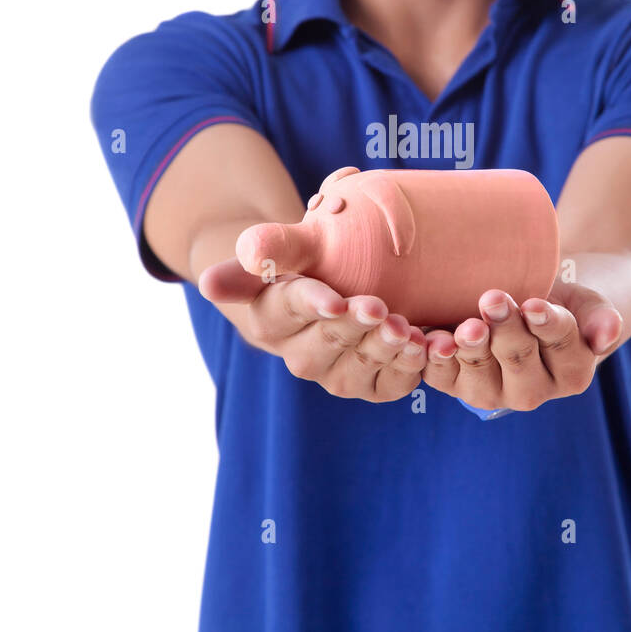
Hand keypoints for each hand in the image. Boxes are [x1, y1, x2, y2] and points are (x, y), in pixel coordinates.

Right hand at [198, 253, 428, 402]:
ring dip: (381, 351)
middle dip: (352, 327)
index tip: (333, 300)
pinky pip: (387, 387)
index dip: (310, 305)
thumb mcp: (296, 244)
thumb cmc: (314, 259)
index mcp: (272, 315)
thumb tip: (208, 283)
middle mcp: (299, 352)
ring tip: (404, 330)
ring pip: (355, 372)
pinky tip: (422, 348)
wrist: (348, 280)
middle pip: (324, 344)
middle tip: (378, 308)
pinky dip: (406, 371)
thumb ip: (269, 247)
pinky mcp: (370, 386)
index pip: (287, 309)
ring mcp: (335, 374)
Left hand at [420, 284, 622, 412]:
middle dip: (506, 330)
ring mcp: (492, 393)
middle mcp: (532, 392)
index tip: (534, 304)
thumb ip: (601, 317)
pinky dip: (437, 361)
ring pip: (481, 377)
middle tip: (493, 299)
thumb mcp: (586, 303)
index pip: (562, 349)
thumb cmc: (561, 301)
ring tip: (466, 327)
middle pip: (519, 361)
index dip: (547, 326)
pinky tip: (434, 341)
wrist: (525, 304)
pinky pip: (443, 379)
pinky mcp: (457, 385)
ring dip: (471, 350)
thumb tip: (607, 335)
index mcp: (572, 374)